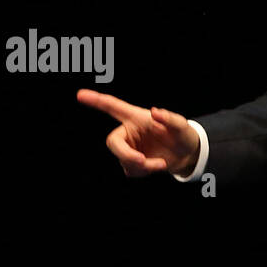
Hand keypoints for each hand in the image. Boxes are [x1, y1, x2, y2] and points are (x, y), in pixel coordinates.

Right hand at [77, 89, 200, 177]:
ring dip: (142, 166)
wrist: (186, 154)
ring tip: (160, 163)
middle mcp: (128, 132)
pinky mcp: (131, 163)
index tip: (80, 95)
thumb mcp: (181, 125)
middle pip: (112, 142)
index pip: (112, 107)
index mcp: (135, 117)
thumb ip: (169, 118)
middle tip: (142, 161)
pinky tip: (155, 166)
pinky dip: (144, 172)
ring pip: (123, 160)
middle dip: (126, 154)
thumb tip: (155, 112)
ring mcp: (128, 148)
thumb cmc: (181, 135)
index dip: (96, 101)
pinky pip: (130, 171)